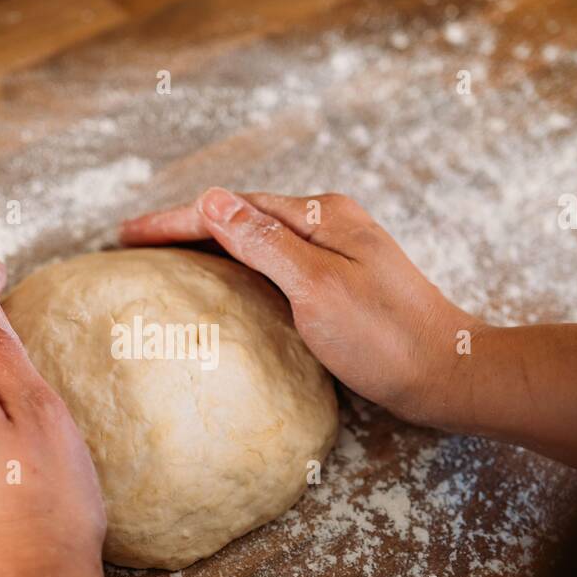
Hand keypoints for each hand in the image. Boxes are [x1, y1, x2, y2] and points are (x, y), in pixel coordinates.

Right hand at [121, 188, 479, 425]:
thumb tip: (212, 200)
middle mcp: (330, 223)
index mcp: (321, 215)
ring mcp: (339, 251)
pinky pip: (276, 262)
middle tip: (133, 241)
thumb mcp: (316, 289)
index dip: (174, 220)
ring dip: (210, 242)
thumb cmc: (386, 339)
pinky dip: (239, 265)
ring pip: (258, 238)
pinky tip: (225, 281)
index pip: (230, 208)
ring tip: (167, 256)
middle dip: (186, 225)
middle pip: (242, 216)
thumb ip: (264, 242)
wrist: (451, 375)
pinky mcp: (344, 280)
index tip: (125, 234)